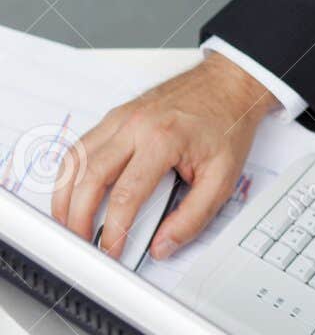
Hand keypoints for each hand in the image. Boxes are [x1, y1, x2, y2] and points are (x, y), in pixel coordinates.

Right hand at [50, 53, 279, 259]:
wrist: (229, 85)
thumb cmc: (227, 124)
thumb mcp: (224, 177)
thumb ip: (194, 216)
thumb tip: (164, 245)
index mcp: (163, 139)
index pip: (126, 195)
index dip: (114, 229)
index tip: (113, 250)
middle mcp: (135, 125)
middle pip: (89, 177)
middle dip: (78, 216)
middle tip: (82, 242)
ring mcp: (121, 118)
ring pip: (76, 160)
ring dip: (66, 196)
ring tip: (69, 223)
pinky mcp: (116, 115)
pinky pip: (82, 146)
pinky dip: (71, 173)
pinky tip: (73, 192)